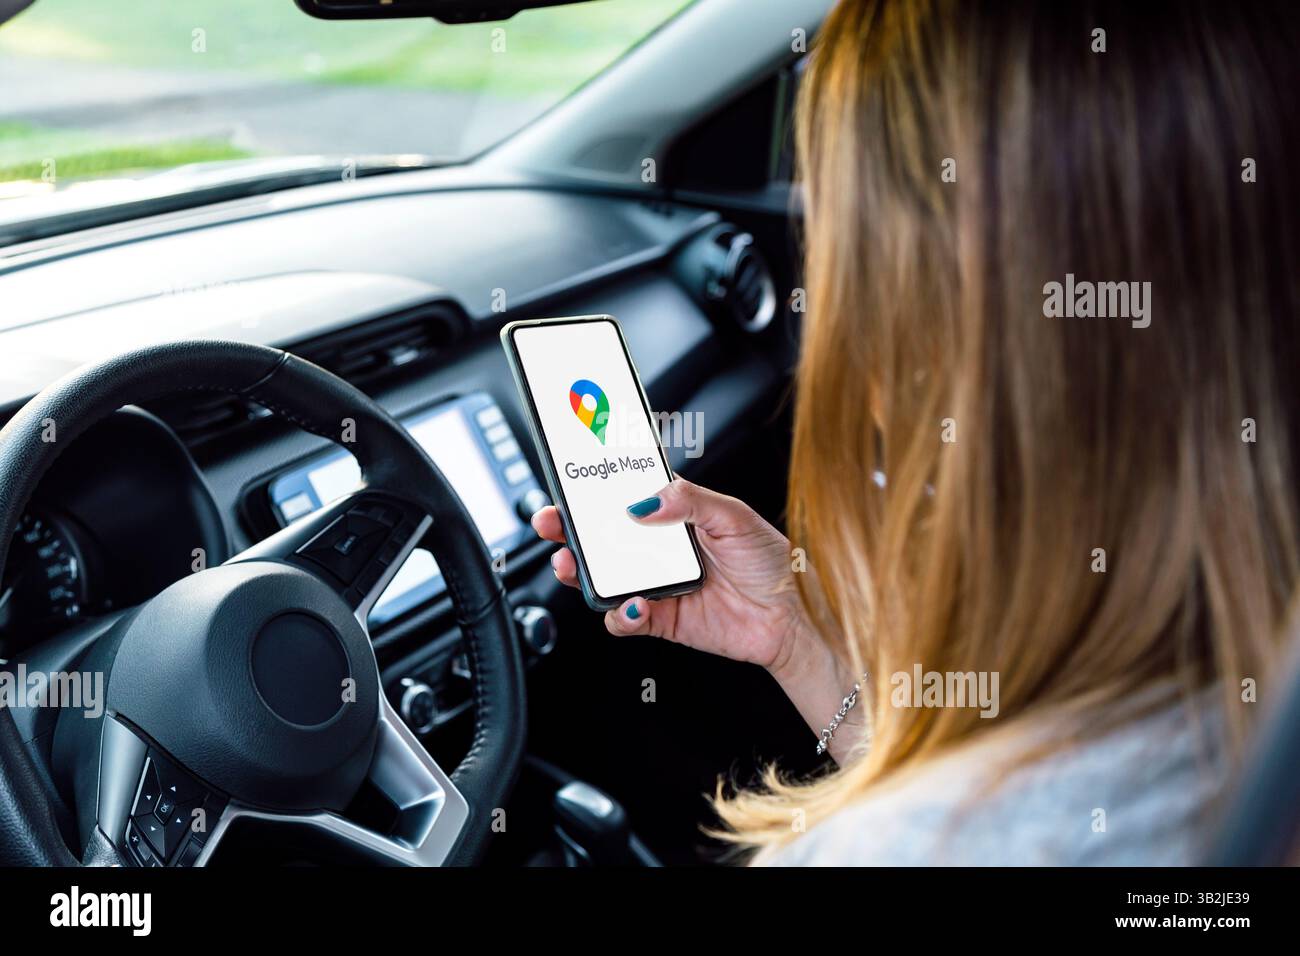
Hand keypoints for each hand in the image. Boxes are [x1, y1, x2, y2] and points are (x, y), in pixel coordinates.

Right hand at [532, 478, 810, 676]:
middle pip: (601, 537)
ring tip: (575, 564)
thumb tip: (642, 502)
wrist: (794, 617)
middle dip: (569, 529)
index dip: (592, 491)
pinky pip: (626, 619)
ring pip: (603, 578)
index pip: (624, 497)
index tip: (568, 482)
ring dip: (581, 571)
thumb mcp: (733, 515)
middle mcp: (660, 549)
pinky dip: (620, 613)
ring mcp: (657, 584)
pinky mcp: (662, 620)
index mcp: (674, 515)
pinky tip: (633, 604)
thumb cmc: (771, 561)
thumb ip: (687, 501)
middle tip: (552, 522)